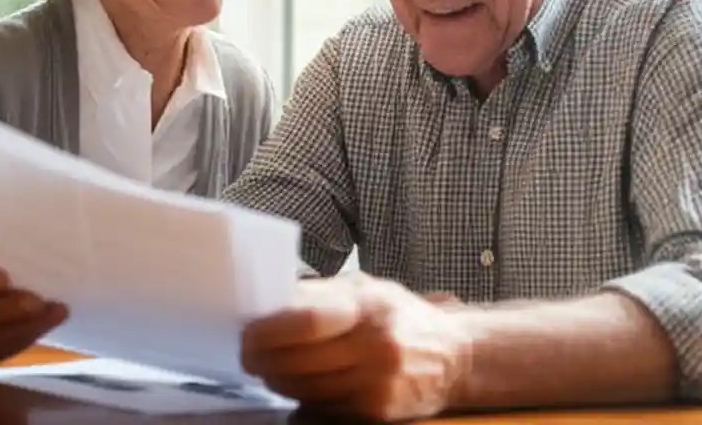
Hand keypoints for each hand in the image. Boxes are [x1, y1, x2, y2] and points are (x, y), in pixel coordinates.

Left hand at [241, 273, 470, 421]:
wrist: (455, 357)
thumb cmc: (401, 316)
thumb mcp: (368, 289)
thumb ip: (321, 293)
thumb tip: (269, 300)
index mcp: (369, 306)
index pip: (306, 320)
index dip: (267, 330)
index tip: (247, 331)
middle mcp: (375, 344)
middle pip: (296, 360)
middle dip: (262, 359)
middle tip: (249, 353)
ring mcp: (377, 382)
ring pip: (303, 388)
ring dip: (278, 379)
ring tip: (272, 366)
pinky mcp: (377, 411)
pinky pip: (322, 406)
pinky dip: (304, 396)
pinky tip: (302, 382)